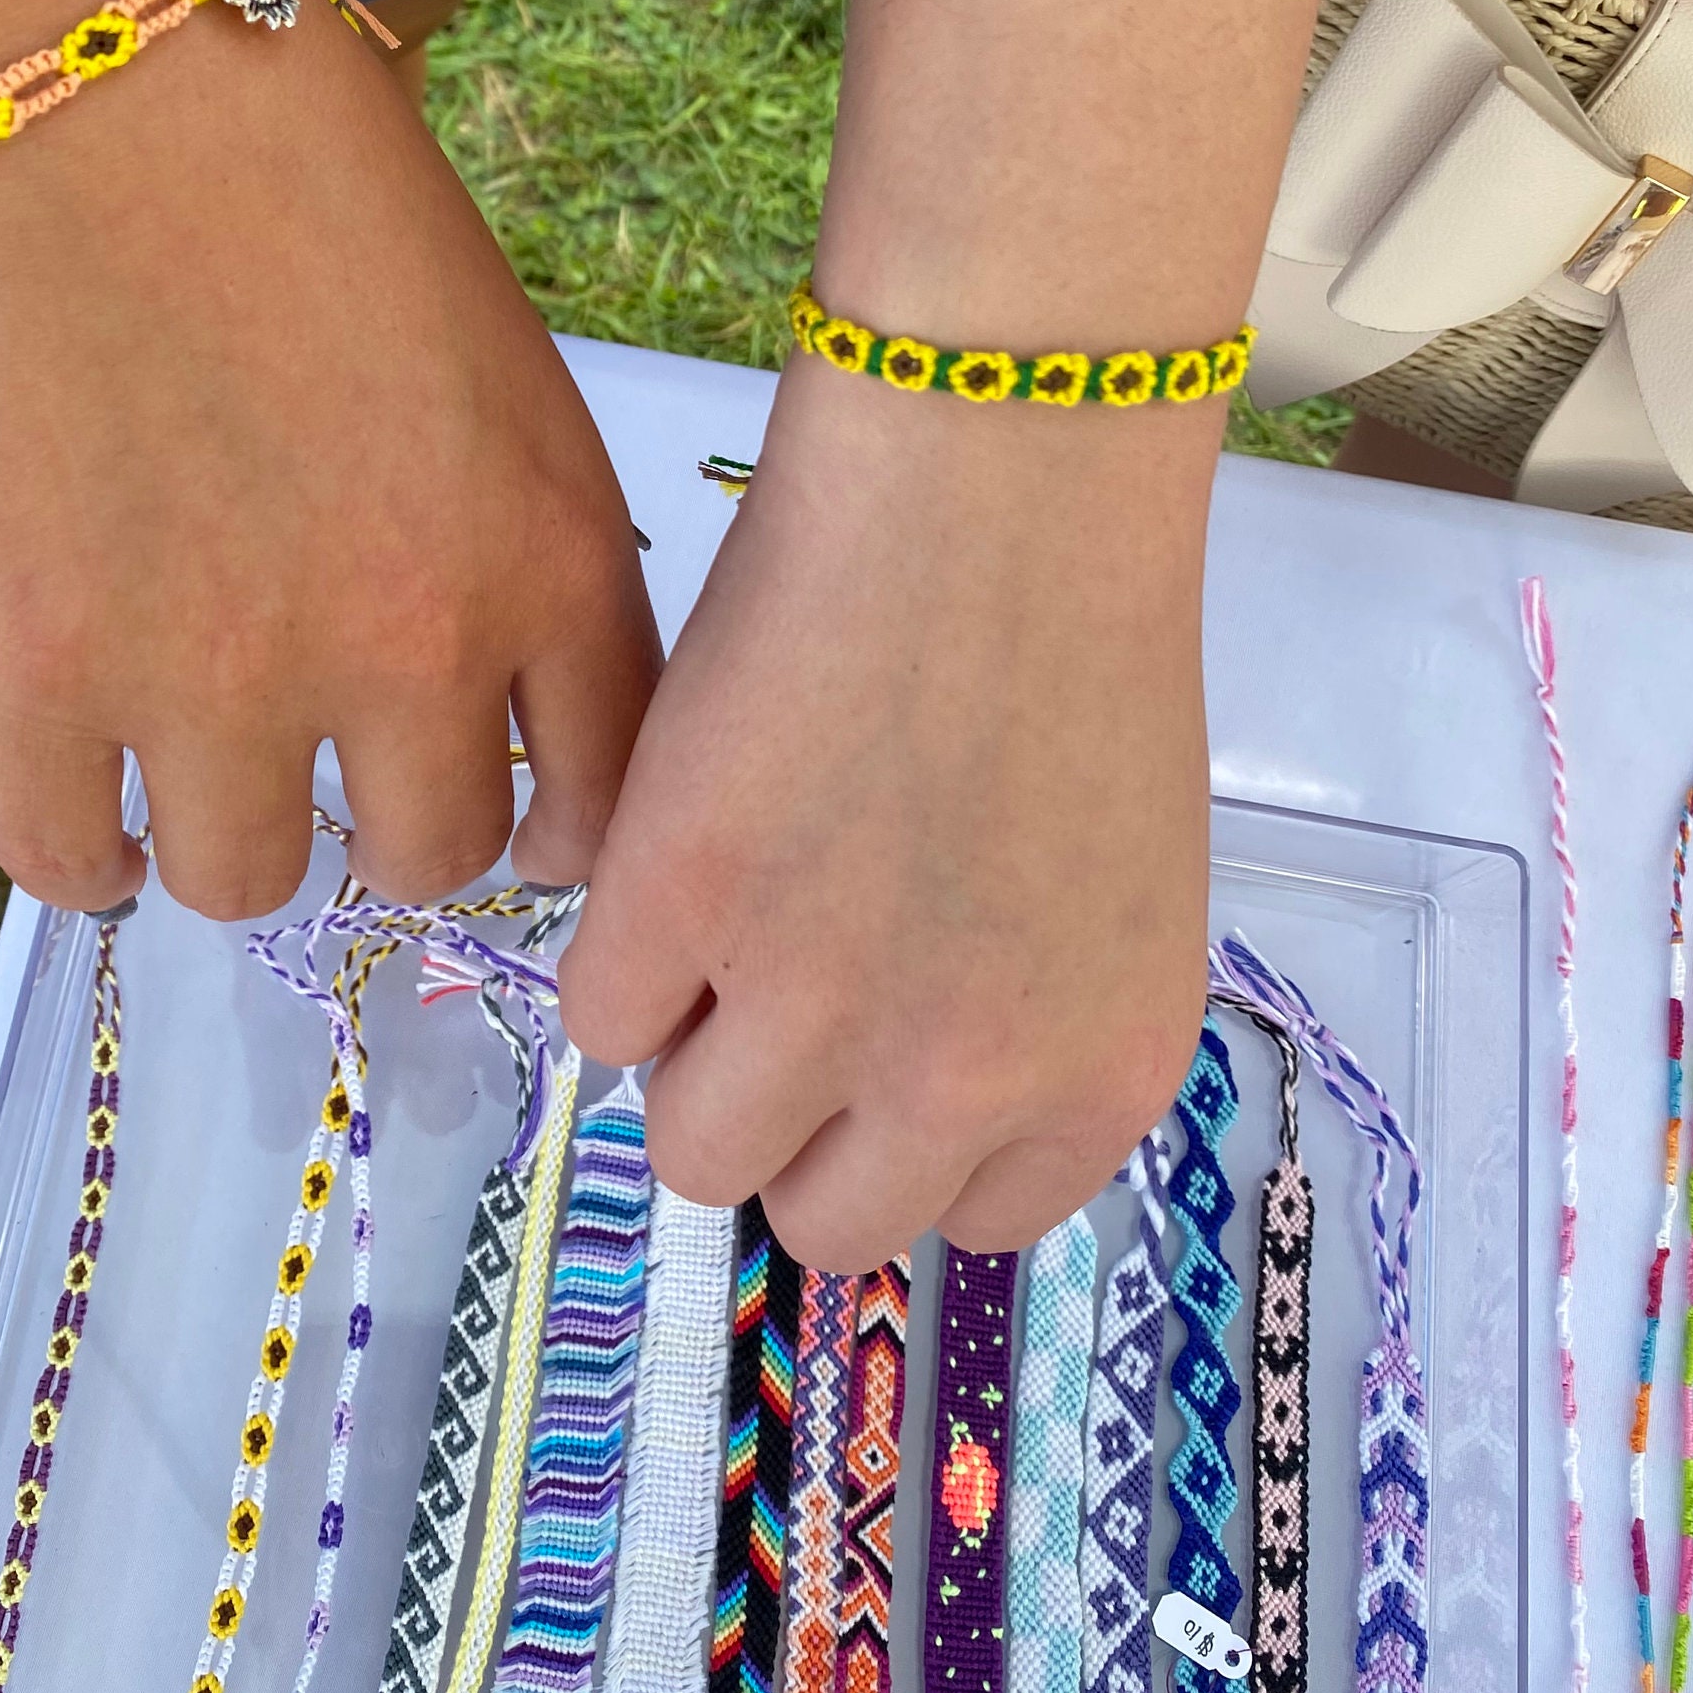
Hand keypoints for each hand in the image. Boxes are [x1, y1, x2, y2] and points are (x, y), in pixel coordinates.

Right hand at [0, 0, 660, 916]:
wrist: (72, 75)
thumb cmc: (295, 176)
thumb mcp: (496, 361)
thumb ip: (521, 547)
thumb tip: (507, 720)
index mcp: (548, 552)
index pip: (605, 799)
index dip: (552, 827)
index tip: (507, 819)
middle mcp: (408, 644)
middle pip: (429, 859)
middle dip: (385, 816)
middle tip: (326, 754)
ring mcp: (214, 678)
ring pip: (252, 883)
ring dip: (232, 829)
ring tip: (189, 753)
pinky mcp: (33, 681)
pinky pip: (70, 871)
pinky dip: (87, 857)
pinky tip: (92, 802)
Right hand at [558, 356, 1213, 1267]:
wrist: (992, 468)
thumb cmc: (1067, 633)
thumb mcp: (1093, 887)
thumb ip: (1007, 1016)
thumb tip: (869, 1086)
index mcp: (1094, 1072)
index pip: (964, 1224)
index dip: (902, 1128)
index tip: (880, 1044)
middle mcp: (966, 1073)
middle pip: (819, 1221)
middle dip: (792, 1115)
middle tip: (781, 980)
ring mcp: (817, 1000)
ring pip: (690, 1147)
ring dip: (692, 1047)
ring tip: (726, 907)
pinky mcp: (680, 905)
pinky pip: (598, 1016)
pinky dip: (619, 944)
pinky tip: (680, 834)